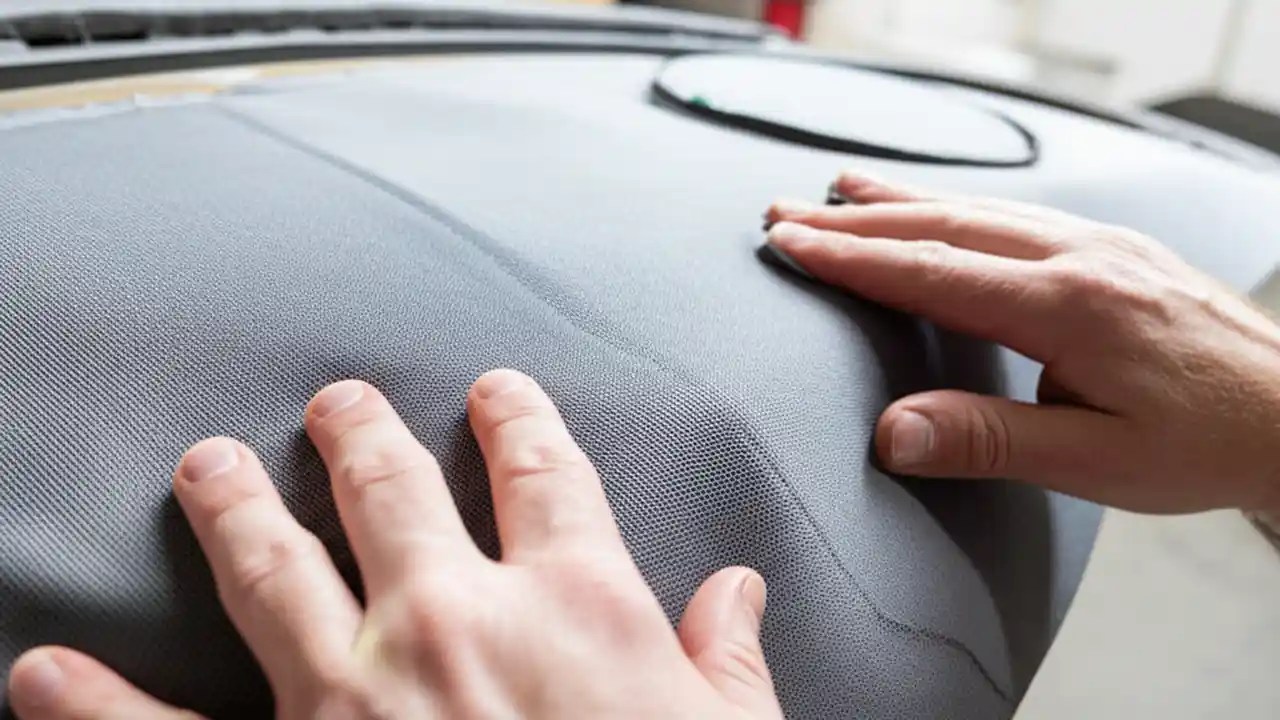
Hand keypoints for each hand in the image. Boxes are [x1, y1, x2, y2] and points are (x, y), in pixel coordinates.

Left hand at [7, 371, 782, 718]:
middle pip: (393, 489)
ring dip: (234, 506)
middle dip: (360, 435)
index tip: (497, 394)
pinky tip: (43, 675)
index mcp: (575, 605)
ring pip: (274, 564)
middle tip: (335, 403)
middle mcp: (456, 621)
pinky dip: (98, 707)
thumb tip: (738, 594)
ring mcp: (356, 694)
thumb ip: (728, 664)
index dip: (519, 421)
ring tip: (208, 467)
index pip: (546, 474)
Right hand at [766, 172, 1279, 514]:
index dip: (851, 259)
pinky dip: (956, 201)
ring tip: (840, 192)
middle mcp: (1080, 257)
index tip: (792, 245)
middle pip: (941, 224)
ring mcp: (1100, 243)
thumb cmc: (1206, 443)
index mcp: (1068, 306)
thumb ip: (988, 440)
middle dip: (854, 219)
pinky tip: (938, 202)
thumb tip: (894, 432)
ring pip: (977, 207)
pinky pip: (1015, 209)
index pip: (930, 273)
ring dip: (900, 200)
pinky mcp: (1114, 247)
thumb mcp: (1094, 462)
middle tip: (787, 214)